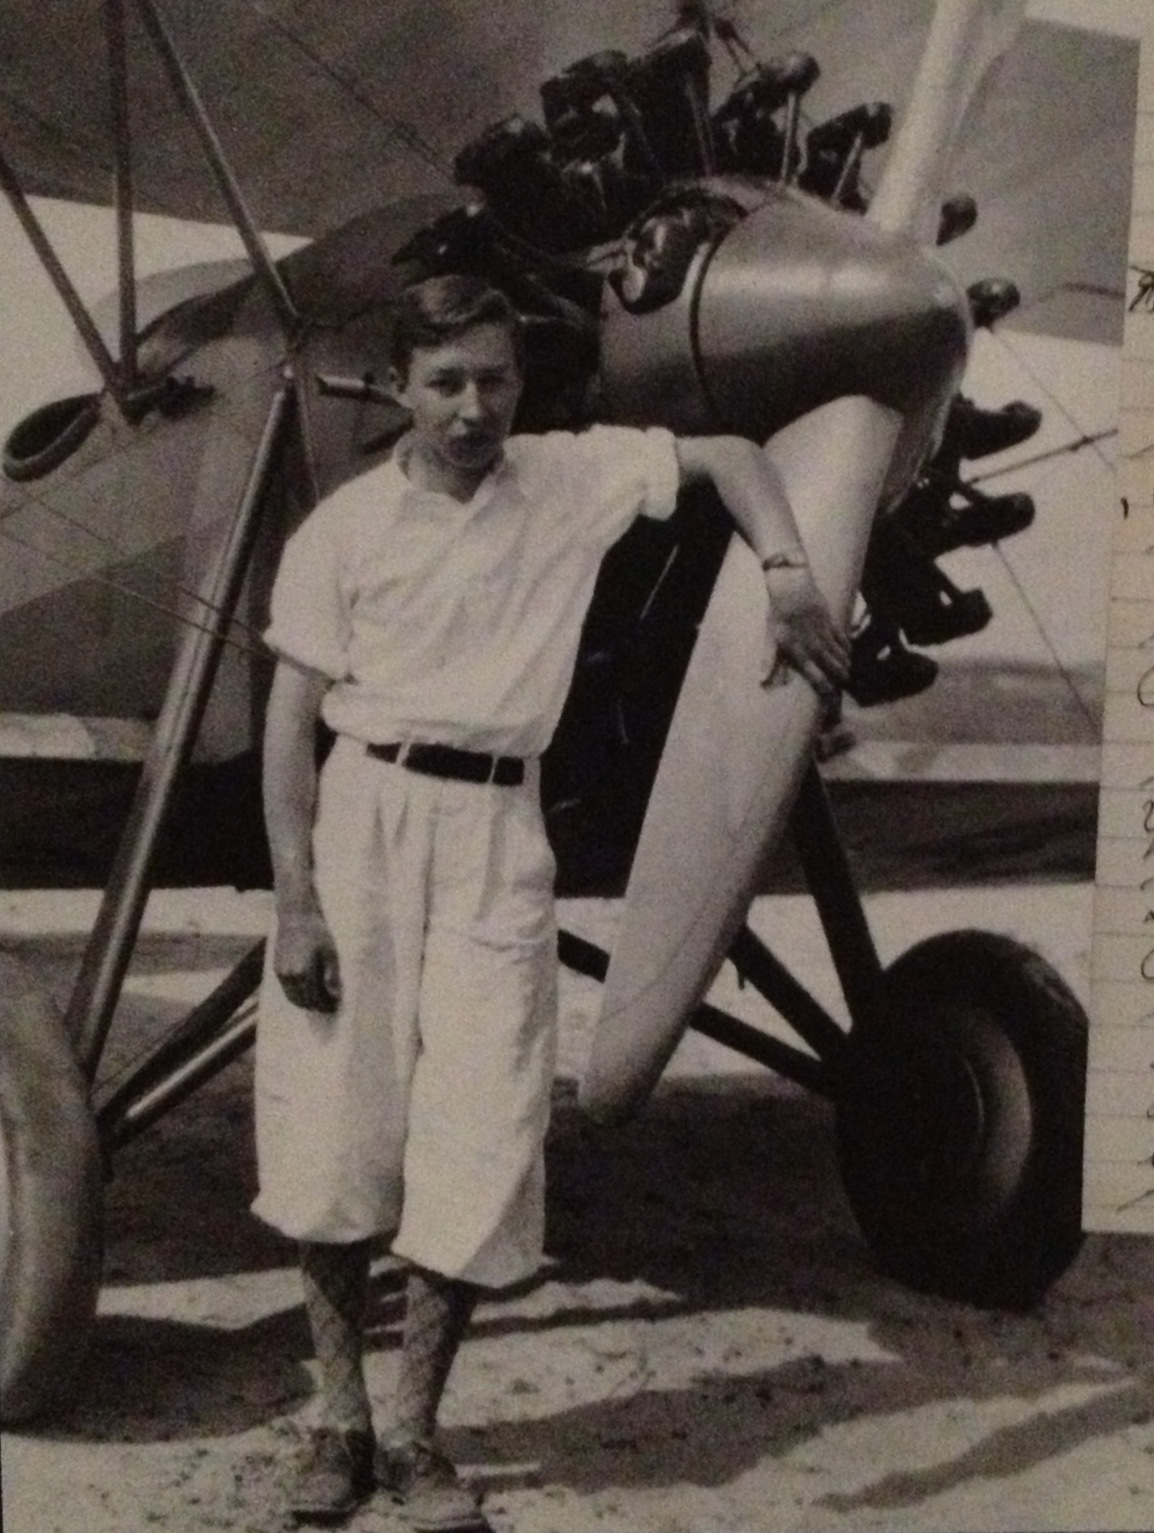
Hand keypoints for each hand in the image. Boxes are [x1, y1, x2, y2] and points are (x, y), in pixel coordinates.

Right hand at [274, 908, 342, 1012]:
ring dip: (305, 1003)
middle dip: (316, 1006)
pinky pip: (286, 990)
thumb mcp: (330, 953)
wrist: (296, 916)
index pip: (314, 998)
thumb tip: (334, 995)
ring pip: (292, 998)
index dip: (325, 1004)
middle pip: (302, 1001)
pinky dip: (296, 995)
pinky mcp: (276, 969)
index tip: (335, 1005)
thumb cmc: (316, 932)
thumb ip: (331, 976)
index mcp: (303, 972)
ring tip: (320, 1000)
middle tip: (329, 1005)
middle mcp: (288, 975)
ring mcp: (280, 973)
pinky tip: (308, 991)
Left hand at [761, 565, 849, 701]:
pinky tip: (849, 651)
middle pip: (831, 666)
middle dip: (839, 677)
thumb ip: (769, 660)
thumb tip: (761, 680)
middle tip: (845, 685)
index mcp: (800, 652)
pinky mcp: (830, 621)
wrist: (792, 588)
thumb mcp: (771, 637)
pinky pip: (842, 637)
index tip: (831, 698)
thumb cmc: (778, 614)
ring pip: (839, 653)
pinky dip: (846, 646)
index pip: (815, 676)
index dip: (825, 688)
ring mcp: (824, 634)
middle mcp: (815, 646)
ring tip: (848, 672)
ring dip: (844, 663)